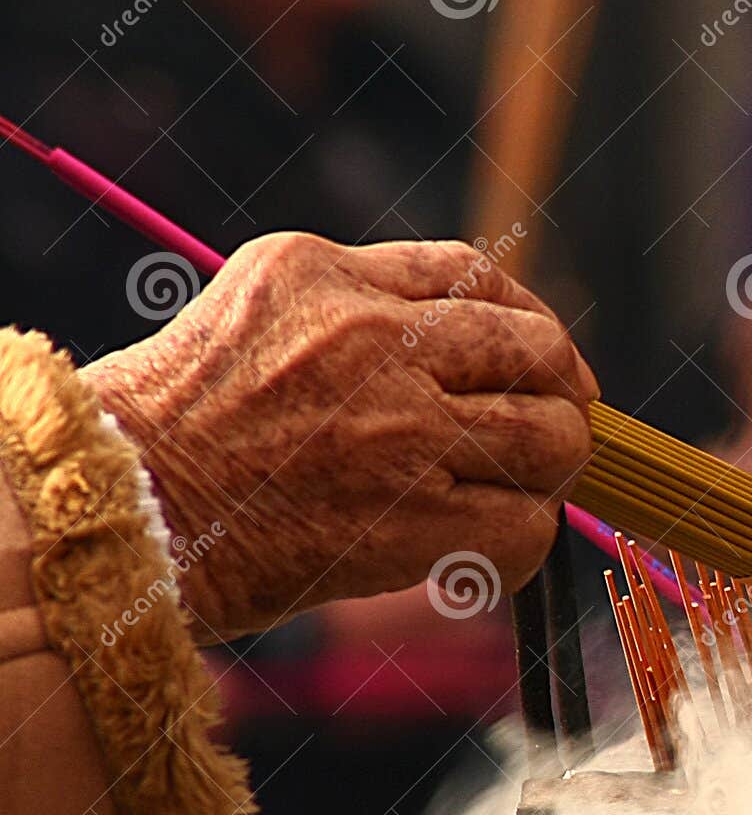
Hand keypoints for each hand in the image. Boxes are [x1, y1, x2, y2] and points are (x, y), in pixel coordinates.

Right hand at [83, 233, 597, 641]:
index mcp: (331, 278)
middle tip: (560, 422)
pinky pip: (521, 527)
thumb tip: (467, 326)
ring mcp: (398, 433)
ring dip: (553, 465)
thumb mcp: (256, 304)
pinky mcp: (407, 522)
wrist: (123, 512)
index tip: (545, 355)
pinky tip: (492, 537)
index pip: (477, 277)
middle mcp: (372, 343)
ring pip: (547, 440)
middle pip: (536, 353)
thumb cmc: (179, 418)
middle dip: (565, 391)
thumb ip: (357, 295)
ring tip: (530, 482)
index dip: (531, 317)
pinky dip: (524, 536)